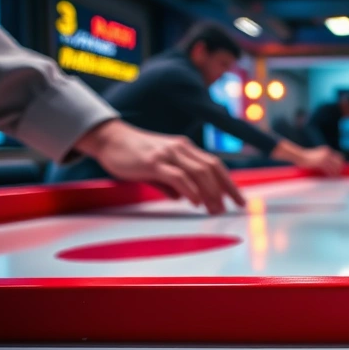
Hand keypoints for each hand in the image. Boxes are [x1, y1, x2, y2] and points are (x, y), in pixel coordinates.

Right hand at [75, 120, 244, 213]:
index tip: (239, 200)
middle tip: (228, 210)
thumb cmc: (133, 155)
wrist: (109, 139)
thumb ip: (170, 182)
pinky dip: (190, 190)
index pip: (215, 165)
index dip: (229, 183)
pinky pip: (178, 176)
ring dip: (210, 193)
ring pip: (199, 172)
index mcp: (185, 149)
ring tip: (214, 209)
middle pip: (212, 169)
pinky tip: (195, 202)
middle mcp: (181, 148)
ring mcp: (168, 154)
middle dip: (224, 191)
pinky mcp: (154, 162)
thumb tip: (181, 198)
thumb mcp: (157, 169)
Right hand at [295, 145, 344, 175]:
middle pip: (339, 162)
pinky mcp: (320, 163)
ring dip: (335, 173)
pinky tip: (330, 177)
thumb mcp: (318, 155)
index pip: (339, 156)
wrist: (299, 156)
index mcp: (327, 150)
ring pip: (335, 167)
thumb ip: (325, 158)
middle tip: (338, 174)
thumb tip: (331, 167)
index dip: (340, 163)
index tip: (339, 169)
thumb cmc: (307, 158)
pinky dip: (330, 174)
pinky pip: (329, 170)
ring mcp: (324, 158)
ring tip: (334, 177)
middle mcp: (327, 153)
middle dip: (339, 169)